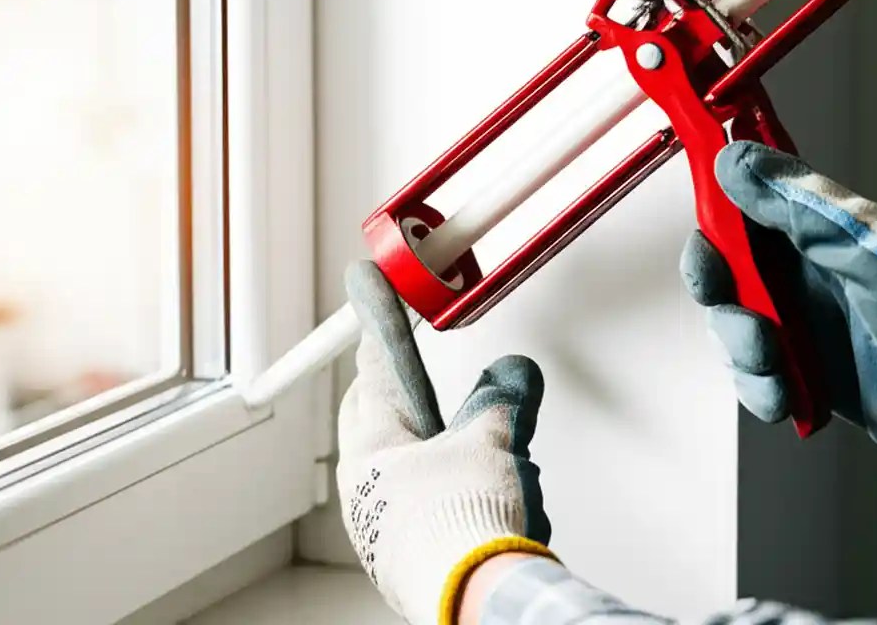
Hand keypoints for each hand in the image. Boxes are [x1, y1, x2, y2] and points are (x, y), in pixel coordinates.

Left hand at [336, 260, 555, 624]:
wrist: (471, 600)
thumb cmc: (463, 526)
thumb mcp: (490, 443)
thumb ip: (502, 400)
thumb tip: (512, 371)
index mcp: (374, 441)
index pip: (377, 362)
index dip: (377, 318)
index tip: (364, 284)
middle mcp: (364, 480)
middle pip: (372, 415)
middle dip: (393, 390)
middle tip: (411, 372)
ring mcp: (377, 519)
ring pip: (396, 463)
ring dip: (430, 448)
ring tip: (476, 456)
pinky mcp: (399, 553)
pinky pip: (413, 505)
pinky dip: (441, 490)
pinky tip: (475, 503)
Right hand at [680, 140, 876, 445]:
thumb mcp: (870, 249)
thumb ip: (802, 207)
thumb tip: (740, 161)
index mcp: (818, 231)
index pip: (743, 210)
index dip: (715, 223)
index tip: (711, 244)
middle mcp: (804, 275)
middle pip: (723, 273)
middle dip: (721, 299)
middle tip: (747, 316)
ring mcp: (802, 326)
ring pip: (730, 329)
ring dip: (740, 352)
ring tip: (774, 365)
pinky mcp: (804, 374)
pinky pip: (752, 379)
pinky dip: (759, 390)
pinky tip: (785, 394)